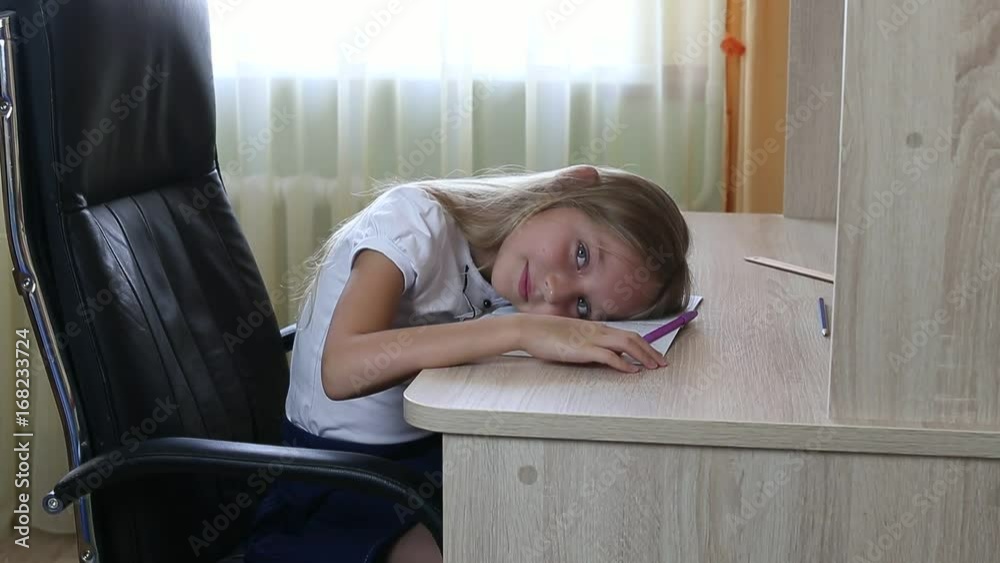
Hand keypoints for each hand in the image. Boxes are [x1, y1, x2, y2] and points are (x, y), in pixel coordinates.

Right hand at [511, 314, 667, 372]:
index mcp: (596, 328)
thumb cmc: (546, 334)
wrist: (529, 329)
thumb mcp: (572, 338)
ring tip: (653, 367)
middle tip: (662, 363)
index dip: (644, 345)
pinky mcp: (582, 349)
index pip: (627, 334)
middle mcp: (598, 331)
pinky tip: (632, 371)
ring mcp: (591, 339)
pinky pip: (608, 356)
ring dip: (642, 356)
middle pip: (632, 338)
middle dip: (650, 351)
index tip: (654, 355)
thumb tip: (601, 356)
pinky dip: (623, 364)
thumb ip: (588, 344)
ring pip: (626, 344)